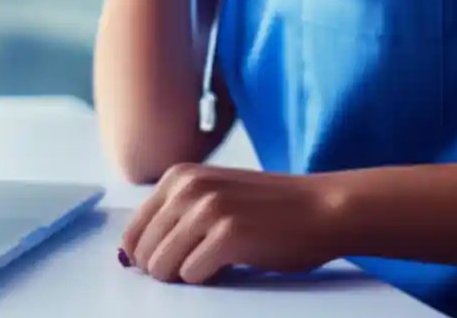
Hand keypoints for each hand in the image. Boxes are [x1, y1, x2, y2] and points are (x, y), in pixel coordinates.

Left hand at [120, 163, 345, 283]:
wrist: (324, 208)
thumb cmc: (270, 210)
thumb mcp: (213, 195)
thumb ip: (176, 215)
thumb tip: (132, 257)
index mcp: (178, 176)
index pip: (133, 230)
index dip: (144, 257)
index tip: (167, 265)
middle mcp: (187, 188)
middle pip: (143, 251)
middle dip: (163, 270)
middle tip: (195, 268)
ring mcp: (206, 210)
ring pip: (162, 266)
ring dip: (183, 276)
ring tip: (212, 266)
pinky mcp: (227, 236)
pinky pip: (192, 275)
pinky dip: (207, 279)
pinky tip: (230, 266)